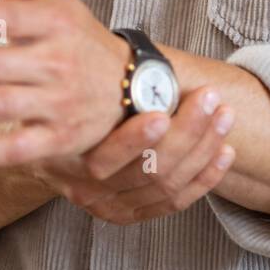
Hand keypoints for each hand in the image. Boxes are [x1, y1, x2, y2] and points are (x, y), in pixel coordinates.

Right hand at [31, 86, 236, 224]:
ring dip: (203, 149)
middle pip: (147, 170)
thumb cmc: (66, 103)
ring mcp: (110, 205)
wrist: (45, 141)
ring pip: (167, 186)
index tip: (163, 112)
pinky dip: (205, 177)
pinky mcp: (129, 212)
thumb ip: (90, 82)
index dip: (137, 139)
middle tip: (209, 98)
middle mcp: (88, 189)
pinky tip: (224, 153)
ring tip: (223, 116)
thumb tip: (122, 57)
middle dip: (187, 132)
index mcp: (68, 158)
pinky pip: (174, 202)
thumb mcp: (66, 89)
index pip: (107, 159)